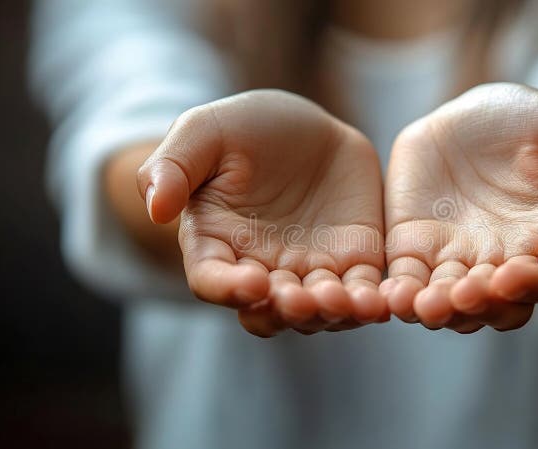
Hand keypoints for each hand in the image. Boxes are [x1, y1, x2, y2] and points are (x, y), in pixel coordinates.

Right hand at [138, 90, 387, 336]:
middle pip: (270, 309)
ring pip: (318, 311)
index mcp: (217, 244)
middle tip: (305, 298)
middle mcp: (261, 268)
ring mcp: (309, 271)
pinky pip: (363, 292)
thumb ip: (173, 166)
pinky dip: (370, 303)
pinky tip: (381, 302)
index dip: (228, 288)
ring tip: (350, 301)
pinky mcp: (353, 262)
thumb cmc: (245, 128)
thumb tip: (155, 208)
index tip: (251, 282)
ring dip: (332, 313)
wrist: (307, 125)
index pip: (213, 279)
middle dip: (288, 309)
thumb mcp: (204, 132)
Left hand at [380, 83, 537, 332]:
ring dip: (438, 310)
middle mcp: (511, 262)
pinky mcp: (418, 251)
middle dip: (481, 305)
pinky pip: (410, 281)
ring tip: (420, 305)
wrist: (474, 118)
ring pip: (453, 304)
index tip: (510, 276)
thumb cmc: (532, 123)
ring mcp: (462, 261)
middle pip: (502, 304)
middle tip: (461, 295)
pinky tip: (388, 297)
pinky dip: (400, 294)